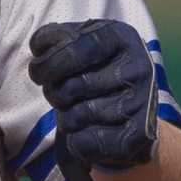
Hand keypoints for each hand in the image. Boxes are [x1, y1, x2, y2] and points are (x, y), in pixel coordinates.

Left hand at [29, 19, 158, 170]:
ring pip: (75, 118)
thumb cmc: (94, 72)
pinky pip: (85, 143)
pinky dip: (76, 142)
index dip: (48, 64)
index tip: (38, 74)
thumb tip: (39, 46)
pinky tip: (88, 133)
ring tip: (78, 112)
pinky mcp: (139, 134)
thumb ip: (55, 39)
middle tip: (60, 94)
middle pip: (72, 87)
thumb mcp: (78, 44)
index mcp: (121, 37)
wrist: (131, 112)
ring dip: (65, 119)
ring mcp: (143, 102)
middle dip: (54, 94)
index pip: (77, 49)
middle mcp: (138, 67)